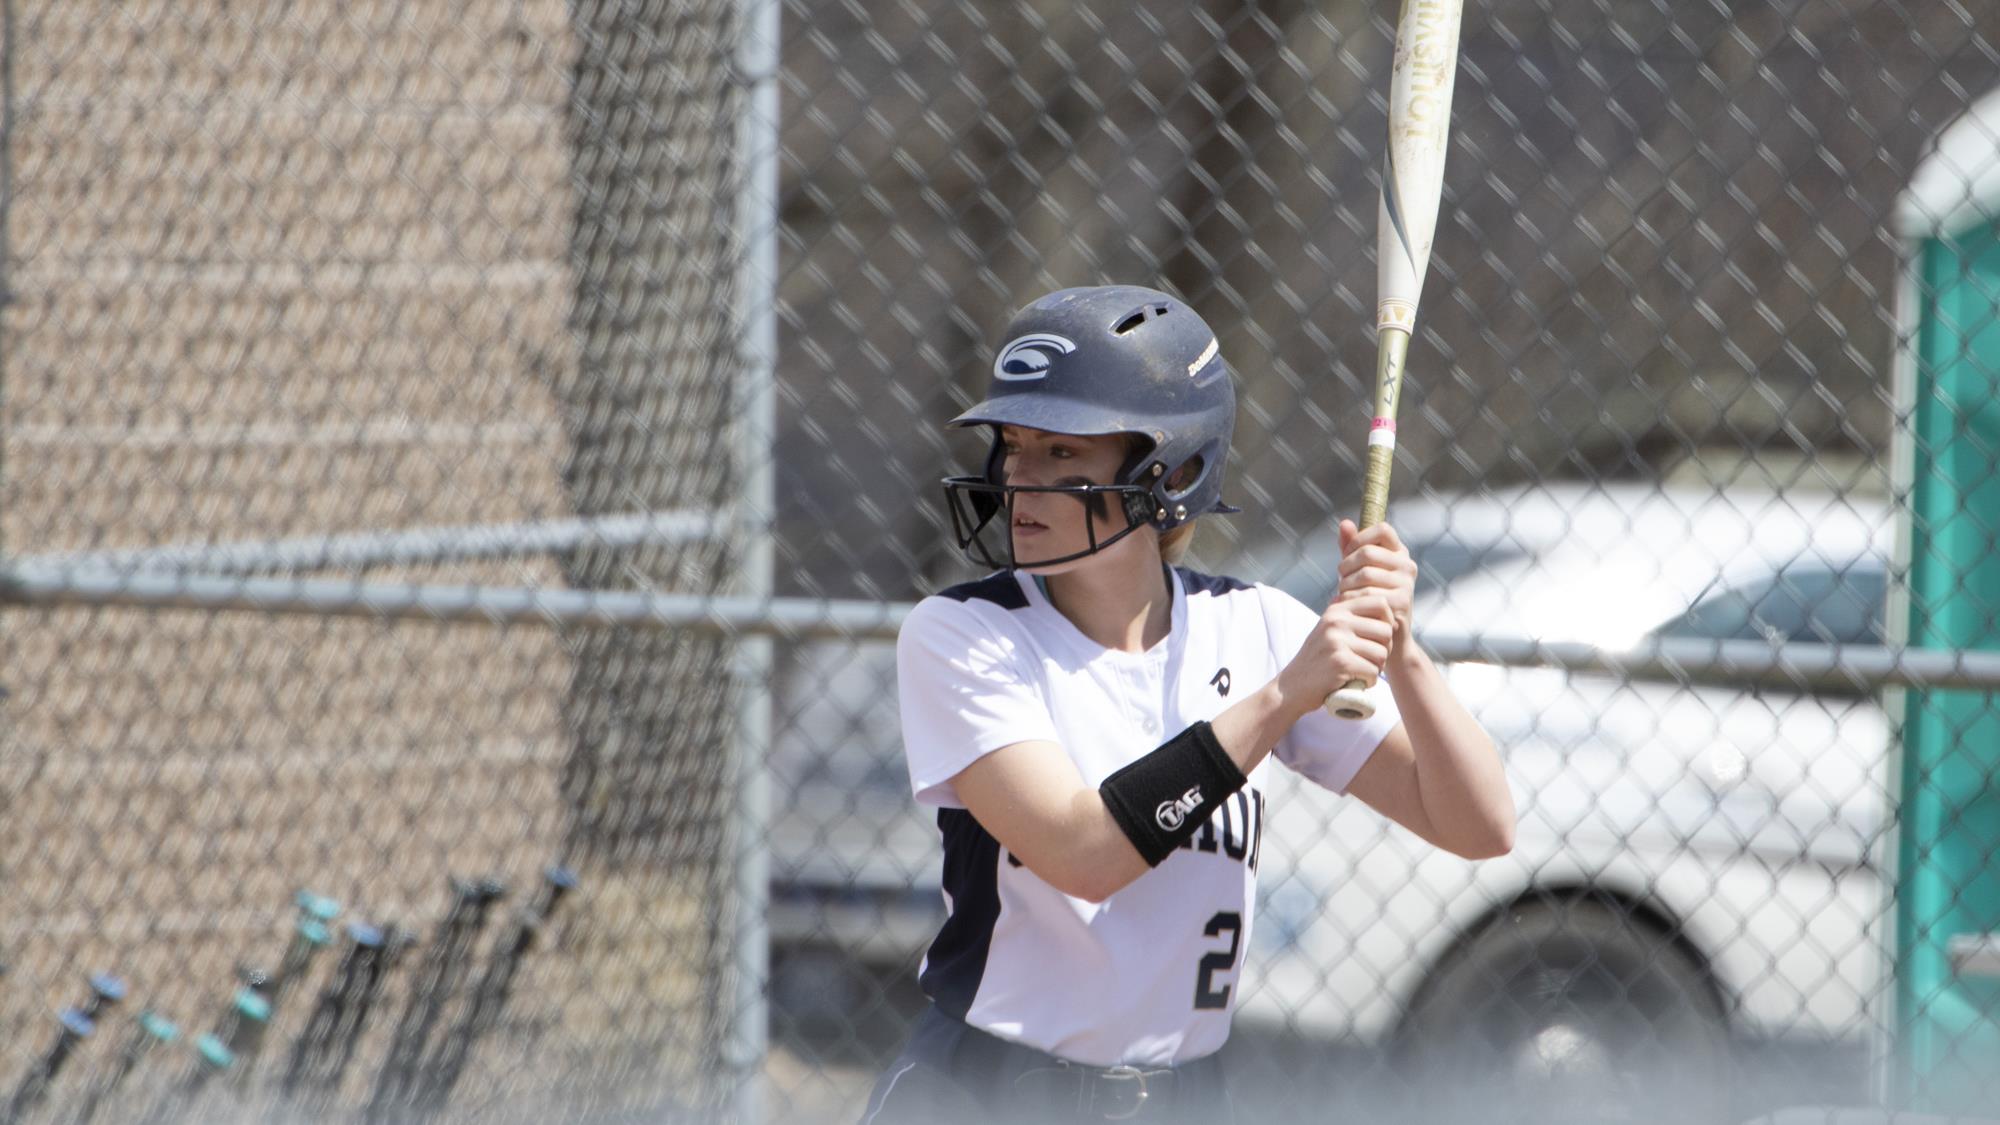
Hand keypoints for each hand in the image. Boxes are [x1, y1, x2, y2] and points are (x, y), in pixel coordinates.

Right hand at [1278, 593, 1394, 708]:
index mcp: (1336, 610)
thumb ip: (1350, 616)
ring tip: (1361, 671)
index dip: (1388, 622)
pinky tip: (1355, 682)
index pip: (1380, 603)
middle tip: (1370, 660)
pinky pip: (1373, 671)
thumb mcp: (1329, 630)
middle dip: (1384, 649)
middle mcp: (1336, 621)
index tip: (1377, 639)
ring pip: (1382, 653)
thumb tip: (1385, 604)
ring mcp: (1337, 641)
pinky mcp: (1340, 663)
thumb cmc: (1318, 660)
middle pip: (1386, 630)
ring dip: (1376, 668)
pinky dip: (1368, 681)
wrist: (1292, 686)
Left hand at [1336, 519, 1417, 659]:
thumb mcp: (1356, 570)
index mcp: (1398, 553)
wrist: (1385, 638)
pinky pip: (1367, 595)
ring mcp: (1406, 584)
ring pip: (1365, 574)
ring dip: (1346, 585)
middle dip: (1346, 565)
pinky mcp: (1402, 602)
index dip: (1360, 538)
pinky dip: (1351, 600)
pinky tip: (1347, 606)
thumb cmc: (1367, 599)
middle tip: (1341, 580)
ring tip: (1343, 594)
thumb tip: (1344, 523)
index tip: (1348, 554)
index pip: (1382, 529)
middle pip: (1368, 552)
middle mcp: (1406, 565)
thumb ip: (1351, 547)